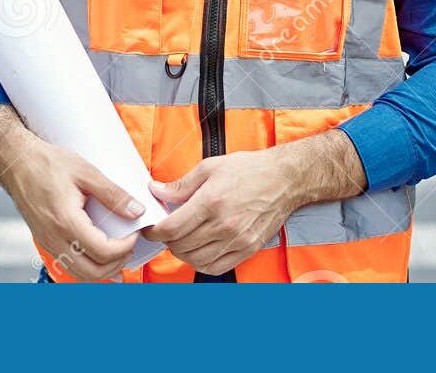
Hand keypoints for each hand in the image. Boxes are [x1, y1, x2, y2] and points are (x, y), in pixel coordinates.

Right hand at [0, 105, 143, 280]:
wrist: (17, 162)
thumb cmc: (49, 163)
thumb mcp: (86, 172)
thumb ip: (113, 194)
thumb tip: (137, 211)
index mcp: (65, 221)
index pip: (102, 251)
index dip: (124, 247)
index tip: (134, 233)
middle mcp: (53, 238)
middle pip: (91, 272)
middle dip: (116, 265)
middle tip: (130, 248)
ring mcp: (47, 242)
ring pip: (78, 274)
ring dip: (102, 271)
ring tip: (119, 256)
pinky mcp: (44, 240)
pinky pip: (67, 266)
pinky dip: (87, 268)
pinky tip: (98, 259)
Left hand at [144, 148, 302, 274]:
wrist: (284, 179)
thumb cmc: (249, 170)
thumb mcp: (210, 167)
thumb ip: (181, 184)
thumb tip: (157, 192)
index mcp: (211, 201)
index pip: (172, 228)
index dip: (155, 231)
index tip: (151, 228)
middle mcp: (224, 224)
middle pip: (181, 246)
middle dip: (167, 241)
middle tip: (166, 232)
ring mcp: (237, 240)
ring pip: (196, 260)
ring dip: (183, 253)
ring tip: (182, 241)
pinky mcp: (248, 249)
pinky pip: (216, 267)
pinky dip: (202, 263)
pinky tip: (199, 251)